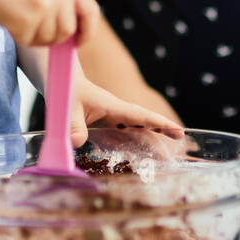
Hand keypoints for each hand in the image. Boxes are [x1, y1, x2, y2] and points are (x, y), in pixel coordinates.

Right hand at [0, 0, 99, 46]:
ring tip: (18, 17)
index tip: (79, 41)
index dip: (88, 30)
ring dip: (34, 36)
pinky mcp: (26, 19)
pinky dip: (18, 35)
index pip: (91, 10)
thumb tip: (74, 31)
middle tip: (34, 27)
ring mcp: (43, 5)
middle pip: (68, 30)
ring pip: (49, 39)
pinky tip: (8, 18)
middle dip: (53, 36)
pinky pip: (29, 41)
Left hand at [67, 75, 187, 153]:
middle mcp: (116, 113)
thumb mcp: (67, 108)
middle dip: (159, 139)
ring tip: (162, 160)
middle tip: (173, 157)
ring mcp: (111, 119)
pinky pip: (120, 137)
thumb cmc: (66, 89)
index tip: (179, 131)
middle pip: (142, 127)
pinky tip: (138, 157)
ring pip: (134, 133)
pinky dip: (131, 147)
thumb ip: (73, 125)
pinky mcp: (103, 124)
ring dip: (147, 144)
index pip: (141, 116)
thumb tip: (77, 143)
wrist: (61, 79)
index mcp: (113, 106)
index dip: (160, 124)